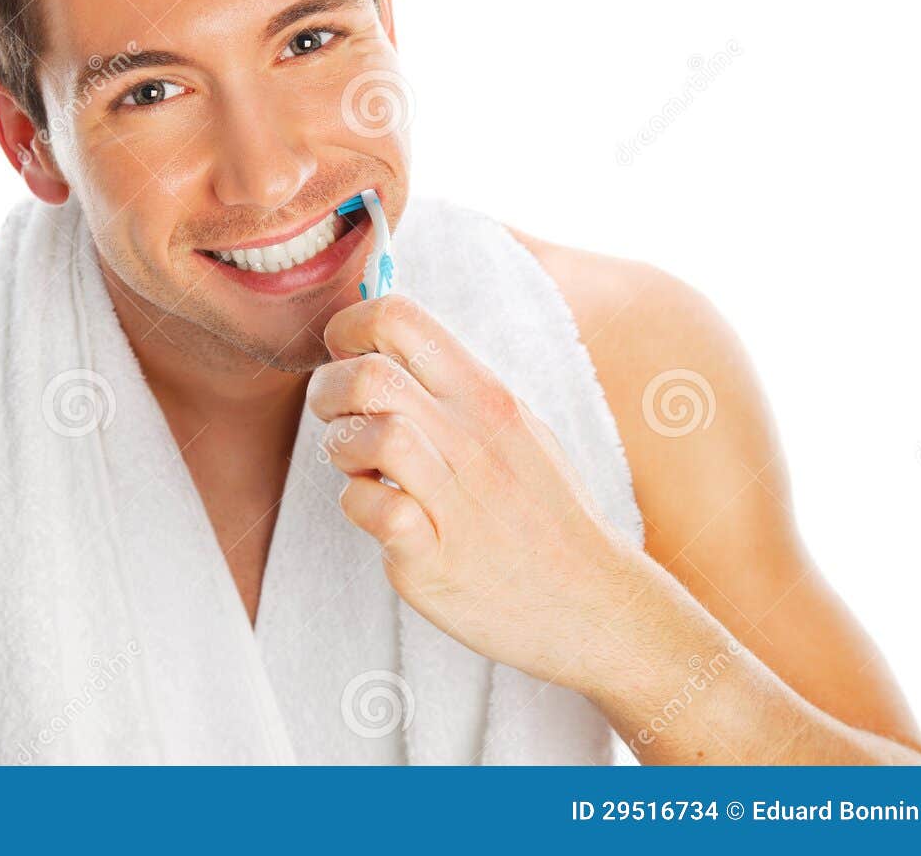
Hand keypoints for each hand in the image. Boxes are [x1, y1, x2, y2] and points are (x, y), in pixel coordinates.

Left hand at [308, 293, 642, 689]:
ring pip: (367, 437)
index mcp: (486, 394)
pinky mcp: (433, 557)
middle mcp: (472, 438)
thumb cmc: (545, 511)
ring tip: (361, 468)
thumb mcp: (517, 426)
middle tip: (337, 419)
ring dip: (341, 449)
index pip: (399, 317)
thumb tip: (386, 344)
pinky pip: (370, 508)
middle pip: (368, 375)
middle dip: (327, 392)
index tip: (346, 357)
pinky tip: (380, 514)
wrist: (593, 603)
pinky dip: (358, 504)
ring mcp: (455, 499)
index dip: (350, 327)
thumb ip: (456, 387)